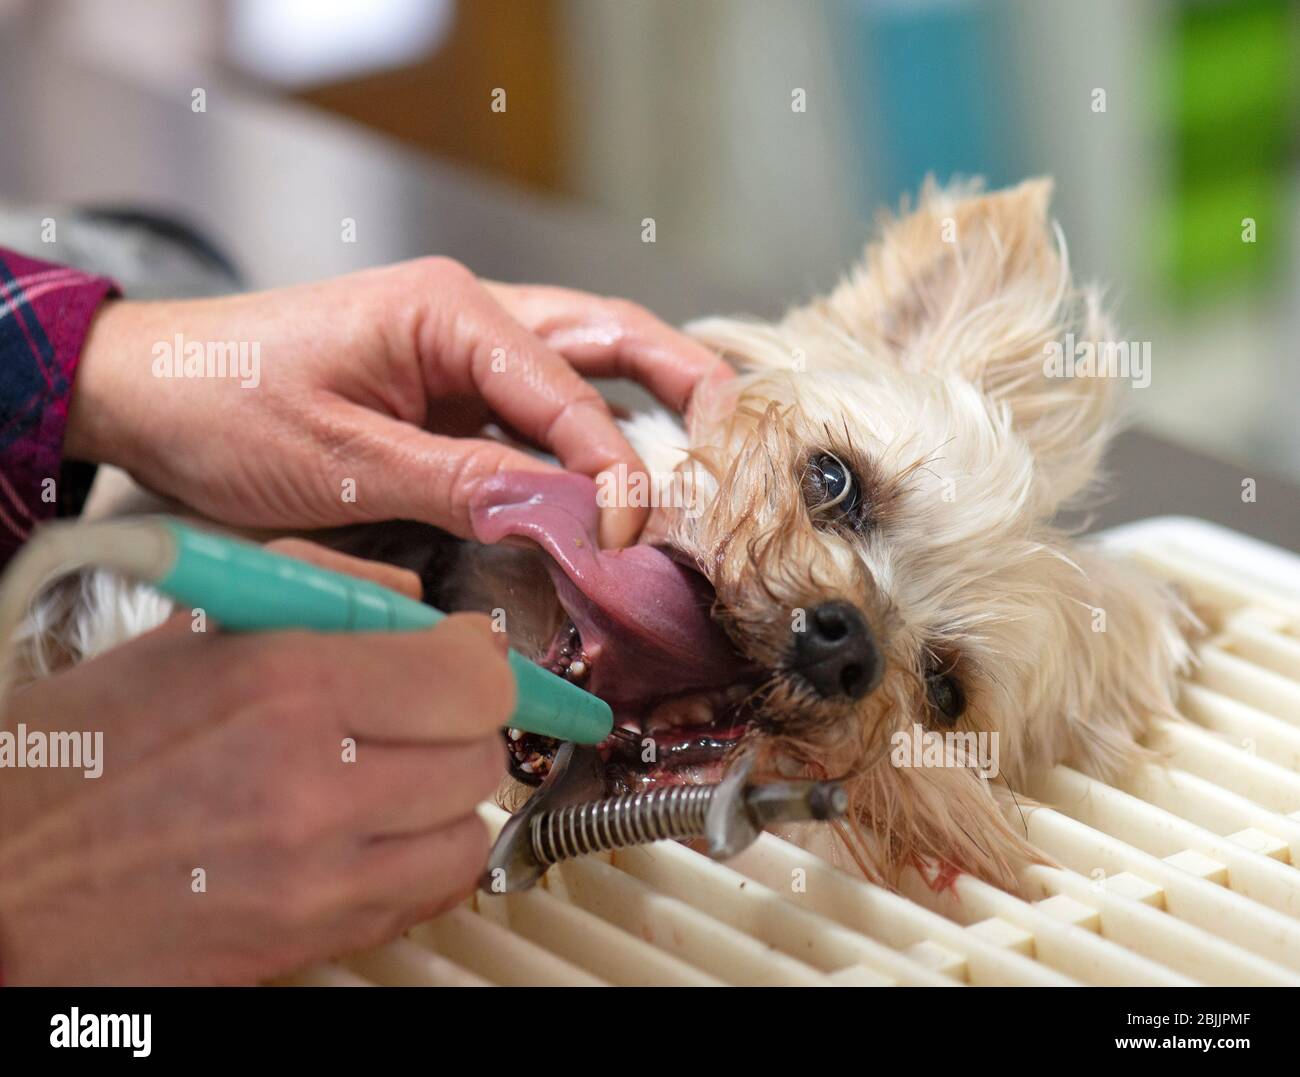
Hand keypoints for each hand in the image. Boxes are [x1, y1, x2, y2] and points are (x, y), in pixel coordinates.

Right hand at [0, 545, 511, 984]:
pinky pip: (432, 894)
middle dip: (459, 725)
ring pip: (470, 828)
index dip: (474, 660)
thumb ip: (324, 590)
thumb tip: (417, 601)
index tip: (453, 654)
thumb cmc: (79, 751)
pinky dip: (424, 858)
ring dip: (445, 796)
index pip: (471, 680)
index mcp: (283, 686)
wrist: (4, 882)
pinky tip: (376, 833)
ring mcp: (317, 877)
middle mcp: (315, 787)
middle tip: (415, 713)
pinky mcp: (310, 939)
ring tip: (389, 775)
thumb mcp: (190, 630)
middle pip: (480, 755)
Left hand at [67, 259, 728, 547]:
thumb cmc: (226, 407)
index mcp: (449, 313)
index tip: (637, 531)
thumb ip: (460, 484)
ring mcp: (462, 351)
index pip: (568, 389)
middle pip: (608, 335)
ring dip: (647, 402)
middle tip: (738, 436)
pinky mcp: (448, 389)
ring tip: (705, 450)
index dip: (615, 464)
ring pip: (584, 362)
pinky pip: (540, 405)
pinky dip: (588, 436)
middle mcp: (469, 317)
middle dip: (682, 380)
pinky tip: (616, 474)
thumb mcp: (340, 461)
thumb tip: (567, 514)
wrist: (149, 392)